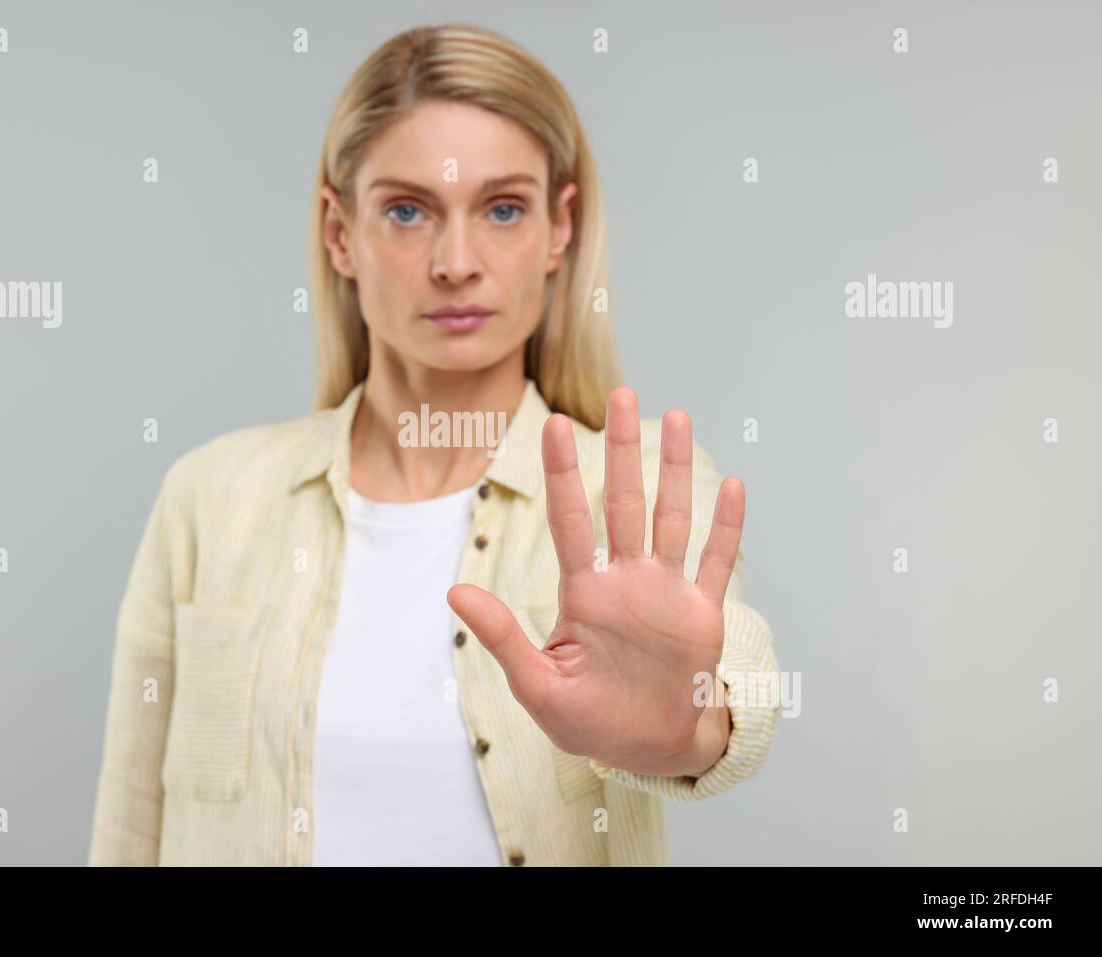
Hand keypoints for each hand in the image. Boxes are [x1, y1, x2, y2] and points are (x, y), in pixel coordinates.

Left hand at [447, 387, 744, 775]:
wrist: (648, 749)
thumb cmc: (589, 721)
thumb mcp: (537, 685)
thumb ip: (502, 637)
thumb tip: (453, 594)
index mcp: (584, 594)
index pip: (570, 520)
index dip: (562, 472)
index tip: (552, 424)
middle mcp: (625, 581)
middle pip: (623, 501)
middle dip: (621, 449)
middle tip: (620, 394)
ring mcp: (666, 592)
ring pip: (671, 516)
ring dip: (673, 469)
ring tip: (673, 417)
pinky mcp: (702, 614)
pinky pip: (715, 561)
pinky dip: (725, 525)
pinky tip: (729, 484)